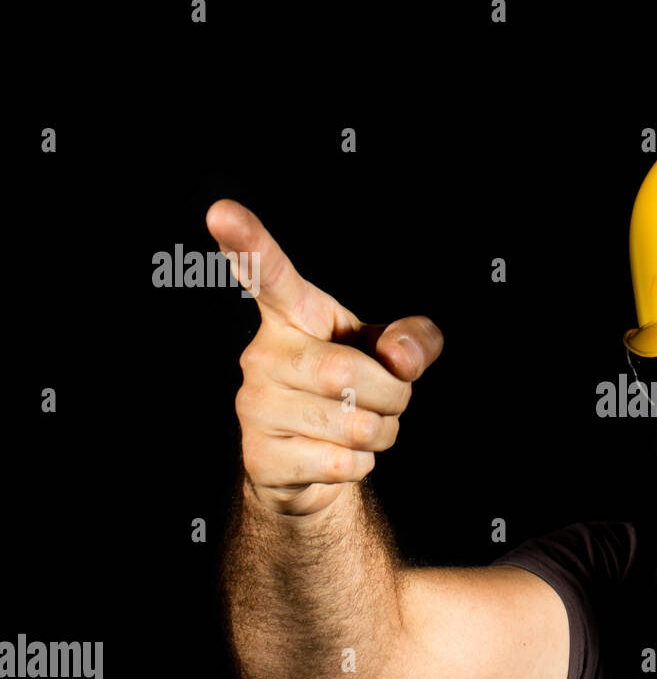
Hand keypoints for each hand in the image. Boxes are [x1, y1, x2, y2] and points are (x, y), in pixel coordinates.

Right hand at [207, 199, 442, 515]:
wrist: (315, 466)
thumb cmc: (353, 393)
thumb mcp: (391, 355)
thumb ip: (413, 341)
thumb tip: (398, 358)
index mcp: (293, 316)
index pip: (271, 276)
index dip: (249, 244)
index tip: (222, 212)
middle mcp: (263, 355)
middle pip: (347, 373)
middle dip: (391, 395)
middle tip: (386, 399)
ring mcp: (255, 407)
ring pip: (352, 423)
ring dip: (380, 432)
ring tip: (360, 427)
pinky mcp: (261, 457)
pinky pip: (339, 462)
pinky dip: (360, 464)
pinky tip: (336, 456)